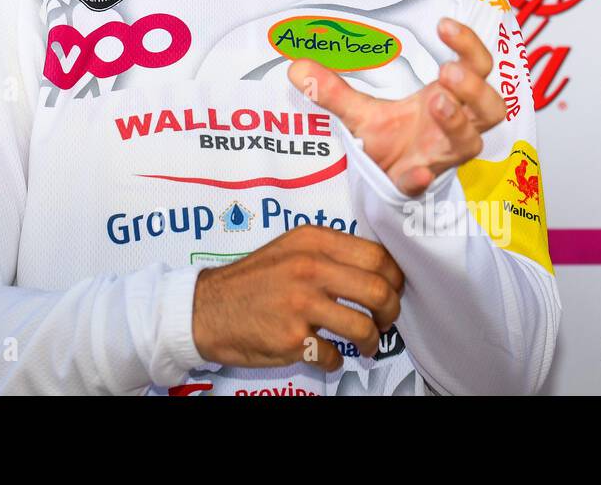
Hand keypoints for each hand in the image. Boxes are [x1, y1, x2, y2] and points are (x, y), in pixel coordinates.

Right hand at [191, 225, 403, 372]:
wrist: (206, 309)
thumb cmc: (251, 281)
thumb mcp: (289, 248)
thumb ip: (329, 252)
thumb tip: (375, 269)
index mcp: (312, 241)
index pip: (376, 256)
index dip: (394, 277)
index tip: (393, 289)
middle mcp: (309, 268)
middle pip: (378, 290)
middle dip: (391, 312)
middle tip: (385, 320)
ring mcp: (301, 304)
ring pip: (363, 326)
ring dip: (372, 341)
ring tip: (366, 344)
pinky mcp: (292, 338)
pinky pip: (334, 354)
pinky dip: (335, 360)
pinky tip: (327, 354)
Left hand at [287, 16, 505, 197]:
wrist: (385, 181)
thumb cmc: (390, 139)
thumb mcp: (359, 112)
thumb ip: (332, 90)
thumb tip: (295, 67)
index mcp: (447, 98)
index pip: (477, 67)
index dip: (469, 46)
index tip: (444, 26)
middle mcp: (456, 126)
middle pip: (491, 106)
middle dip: (474, 88)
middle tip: (446, 72)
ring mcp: (443, 156)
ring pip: (473, 140)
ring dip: (458, 121)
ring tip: (435, 100)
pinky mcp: (422, 183)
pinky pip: (427, 182)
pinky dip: (420, 177)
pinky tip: (413, 171)